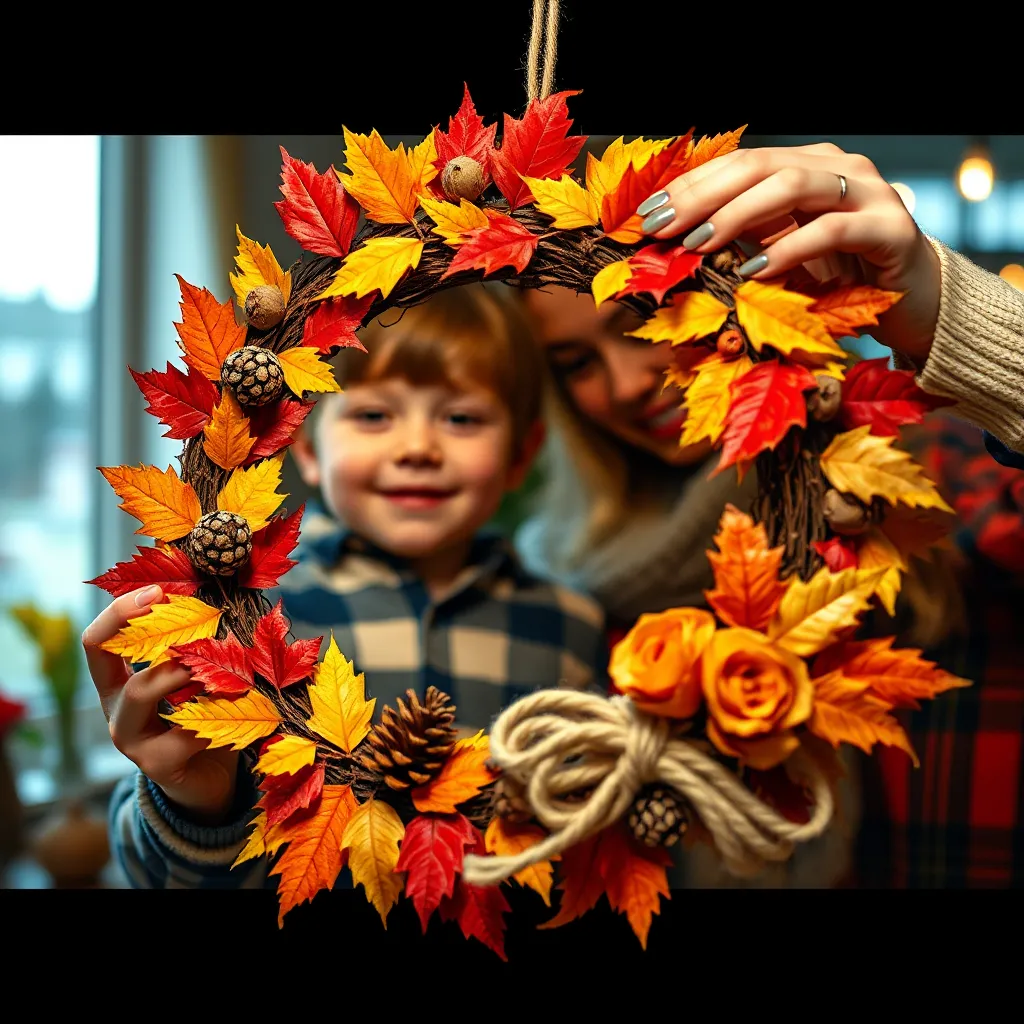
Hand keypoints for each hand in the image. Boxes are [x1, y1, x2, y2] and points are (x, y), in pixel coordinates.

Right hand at [82, 585, 239, 824]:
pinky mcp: (155, 764)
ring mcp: (131, 739)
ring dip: (186, 669)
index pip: (96, 642)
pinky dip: (217, 710)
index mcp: (119, 684)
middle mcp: (117, 709)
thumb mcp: (195, 680)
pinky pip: (184, 728)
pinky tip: (243, 707)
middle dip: (159, 636)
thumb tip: (221, 599)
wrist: (210, 780)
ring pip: (142, 691)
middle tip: (202, 627)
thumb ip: (196, 649)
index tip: (157, 591)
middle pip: (112, 659)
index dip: (119, 612)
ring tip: (223, 665)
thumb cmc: (203, 719)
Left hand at [636, 143, 942, 364]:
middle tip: (661, 226)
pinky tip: (753, 272)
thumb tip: (674, 245)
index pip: (738, 163)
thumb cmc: (840, 283)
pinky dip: (787, 250)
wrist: (916, 305)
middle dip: (702, 195)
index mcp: (806, 167)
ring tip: (697, 244)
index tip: (646, 214)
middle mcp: (838, 169)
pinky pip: (831, 231)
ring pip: (794, 186)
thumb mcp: (780, 258)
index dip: (689, 185)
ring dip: (736, 215)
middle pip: (759, 165)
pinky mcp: (890, 229)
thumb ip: (741, 243)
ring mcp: (867, 194)